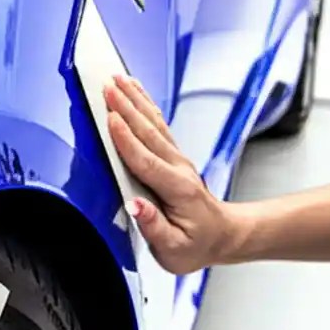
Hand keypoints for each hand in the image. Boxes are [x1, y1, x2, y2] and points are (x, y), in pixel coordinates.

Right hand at [104, 74, 250, 273]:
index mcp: (176, 190)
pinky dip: (144, 104)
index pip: (146, 160)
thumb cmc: (196, 246)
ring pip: (152, 124)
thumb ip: (154, 227)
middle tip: (106, 87)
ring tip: (117, 80)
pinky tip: (134, 91)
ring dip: (134, 100)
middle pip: (147, 133)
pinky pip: (156, 125)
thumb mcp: (174, 250)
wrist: (223, 237)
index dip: (126, 140)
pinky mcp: (172, 155)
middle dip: (126, 108)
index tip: (110, 119)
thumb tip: (134, 206)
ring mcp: (176, 159)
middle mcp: (178, 168)